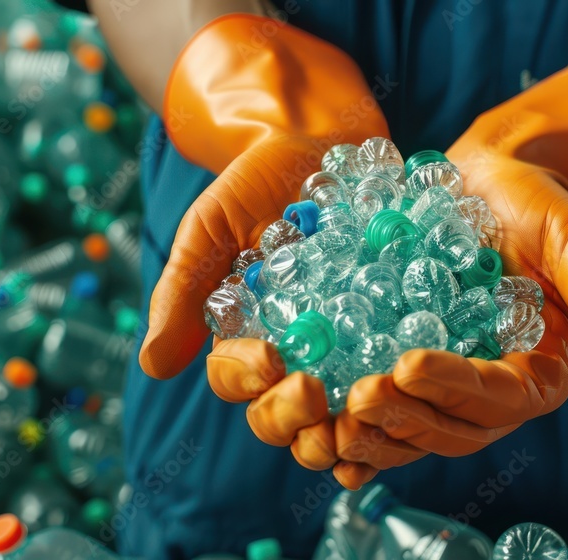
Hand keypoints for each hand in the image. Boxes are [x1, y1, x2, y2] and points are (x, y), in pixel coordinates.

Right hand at [139, 14, 387, 471]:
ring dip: (352, 419)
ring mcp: (349, 347)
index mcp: (245, 340)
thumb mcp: (211, 228)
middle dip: (296, 415)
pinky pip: (402, 367)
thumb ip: (183, 290)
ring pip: (345, 407)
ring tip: (364, 402)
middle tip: (312, 393)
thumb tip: (154, 365)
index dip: (247, 382)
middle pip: (289, 412)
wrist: (318, 142)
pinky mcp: (397, 326)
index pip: (236, 382)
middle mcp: (296, 355)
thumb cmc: (254, 185)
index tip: (267, 361)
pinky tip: (413, 379)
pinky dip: (405, 382)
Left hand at [333, 63, 567, 489]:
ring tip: (327, 414)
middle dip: (406, 417)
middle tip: (358, 395)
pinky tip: (316, 423)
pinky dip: (357, 425)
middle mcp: (495, 392)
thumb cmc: (536, 205)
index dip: (457, 387)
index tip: (408, 363)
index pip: (503, 395)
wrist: (487, 188)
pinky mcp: (411, 374)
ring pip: (415, 430)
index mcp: (540, 370)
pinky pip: (387, 410)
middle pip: (454, 427)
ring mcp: (450, 389)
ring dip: (374, 432)